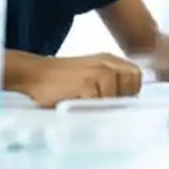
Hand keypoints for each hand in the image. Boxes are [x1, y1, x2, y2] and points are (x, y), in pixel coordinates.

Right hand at [10, 53, 143, 107]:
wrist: (33, 74)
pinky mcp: (85, 84)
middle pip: (132, 83)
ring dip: (106, 104)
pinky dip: (93, 108)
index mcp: (108, 60)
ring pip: (117, 95)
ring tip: (89, 106)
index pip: (136, 75)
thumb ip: (108, 82)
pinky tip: (80, 107)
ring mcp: (97, 73)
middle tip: (104, 105)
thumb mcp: (88, 73)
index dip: (131, 90)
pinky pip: (100, 101)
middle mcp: (106, 63)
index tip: (118, 101)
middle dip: (122, 97)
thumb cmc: (61, 80)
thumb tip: (124, 102)